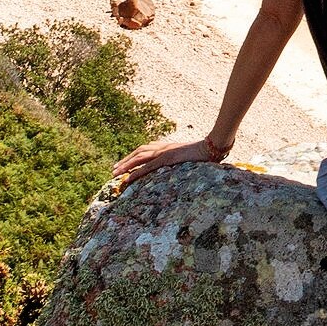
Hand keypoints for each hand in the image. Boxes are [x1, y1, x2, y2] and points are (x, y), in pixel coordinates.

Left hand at [111, 131, 231, 186]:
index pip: (146, 149)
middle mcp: (163, 147)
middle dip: (125, 160)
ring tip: (114, 173)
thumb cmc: (205, 152)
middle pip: (139, 152)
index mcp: (168, 146)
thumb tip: (181, 164)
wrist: (212, 146)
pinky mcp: (167, 159)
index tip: (124, 163)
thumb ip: (182, 158)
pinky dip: (135, 173)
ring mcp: (164, 152)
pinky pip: (147, 167)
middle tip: (113, 170)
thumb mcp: (189, 156)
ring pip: (139, 158)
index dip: (134, 155)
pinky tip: (127, 179)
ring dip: (125, 165)